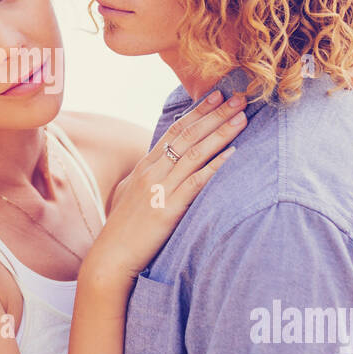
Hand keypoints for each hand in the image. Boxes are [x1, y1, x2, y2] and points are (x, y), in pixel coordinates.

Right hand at [82, 89, 247, 288]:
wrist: (110, 257)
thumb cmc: (123, 232)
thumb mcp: (132, 196)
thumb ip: (147, 178)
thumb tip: (161, 167)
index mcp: (145, 167)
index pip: (175, 131)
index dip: (198, 111)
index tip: (217, 95)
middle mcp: (152, 172)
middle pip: (188, 135)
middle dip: (215, 114)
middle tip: (239, 97)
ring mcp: (159, 189)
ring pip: (195, 153)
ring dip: (220, 133)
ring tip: (242, 118)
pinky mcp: (168, 209)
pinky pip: (196, 183)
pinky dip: (215, 167)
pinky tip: (232, 155)